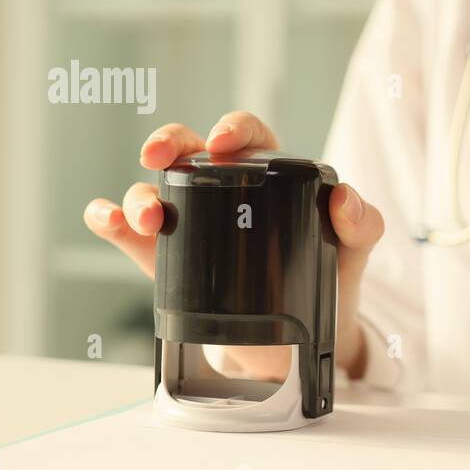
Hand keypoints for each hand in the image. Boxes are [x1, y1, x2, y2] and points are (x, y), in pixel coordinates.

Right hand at [82, 111, 384, 378]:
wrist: (304, 340)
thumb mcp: (355, 250)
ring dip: (139, 196)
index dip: (232, 129)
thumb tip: (346, 199)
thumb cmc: (328, 278)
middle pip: (186, 149)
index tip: (223, 143)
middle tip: (157, 157)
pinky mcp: (164, 260)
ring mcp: (189, 224)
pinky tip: (107, 220)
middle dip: (166, 143)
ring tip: (148, 217)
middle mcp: (222, 191)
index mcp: (268, 175)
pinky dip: (110, 221)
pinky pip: (128, 233)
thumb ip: (362, 223)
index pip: (247, 136)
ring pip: (151, 191)